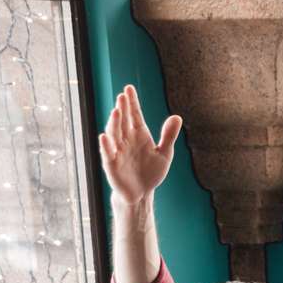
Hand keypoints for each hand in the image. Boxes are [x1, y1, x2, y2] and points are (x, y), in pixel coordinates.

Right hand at [98, 84, 180, 205]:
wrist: (141, 194)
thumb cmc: (150, 172)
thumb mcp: (164, 153)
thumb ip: (169, 136)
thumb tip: (177, 117)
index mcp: (139, 135)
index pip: (134, 115)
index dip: (132, 103)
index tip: (129, 88)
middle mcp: (126, 140)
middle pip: (123, 121)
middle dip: (123, 109)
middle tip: (122, 96)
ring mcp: (118, 151)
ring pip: (114, 134)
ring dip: (114, 123)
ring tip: (116, 111)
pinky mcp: (112, 164)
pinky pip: (108, 154)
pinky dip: (106, 145)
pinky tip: (105, 136)